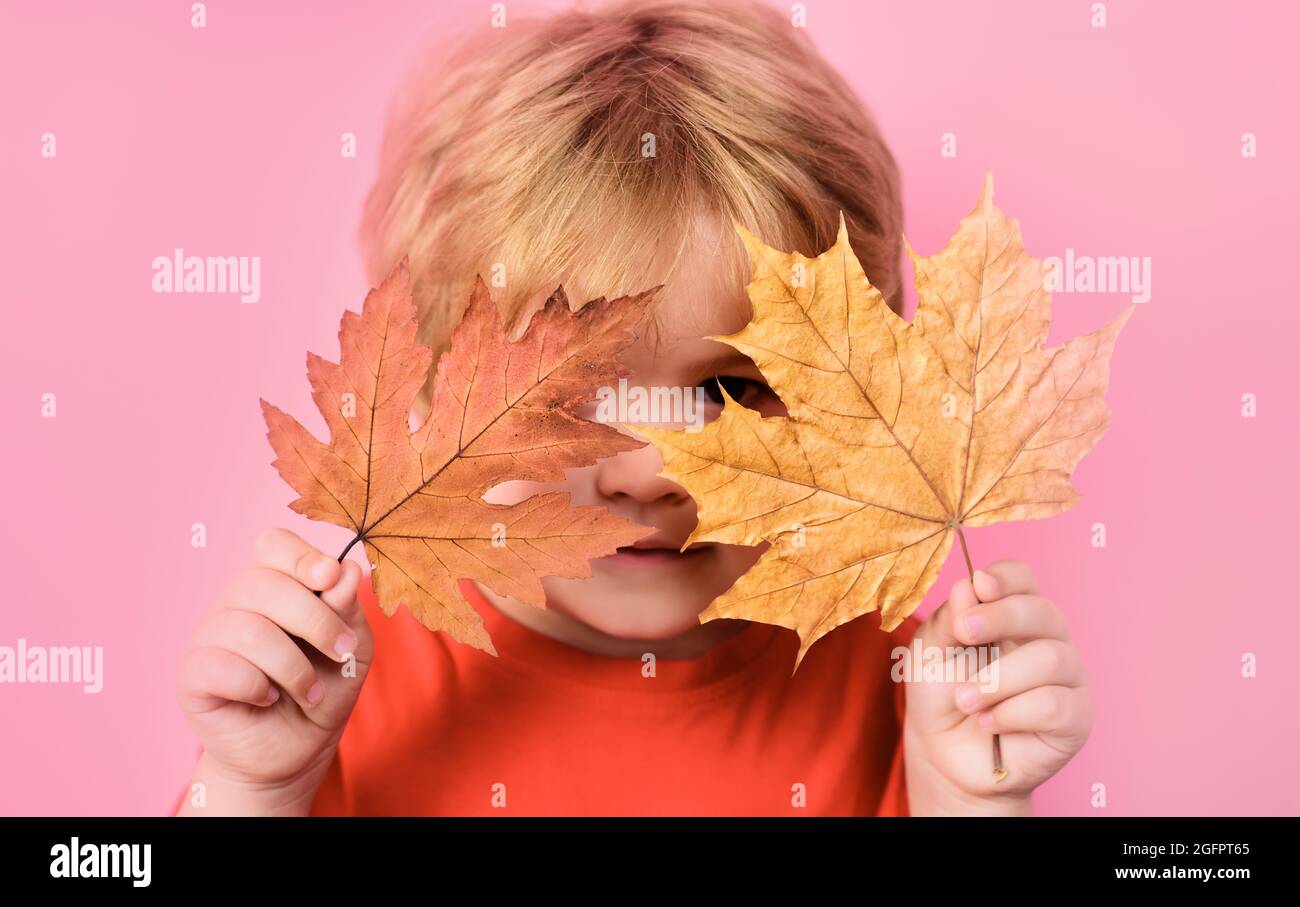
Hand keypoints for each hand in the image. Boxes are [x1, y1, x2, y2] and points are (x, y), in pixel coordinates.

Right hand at [174, 528, 373, 812]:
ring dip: (295, 667)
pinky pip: (224, 666)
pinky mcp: (193, 673)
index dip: (301, 555)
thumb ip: (346, 608)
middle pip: (265, 582)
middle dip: (315, 620)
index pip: (273, 544)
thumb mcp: (350, 646)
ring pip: (250, 630)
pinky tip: (266, 699)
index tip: (331, 577)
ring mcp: (209, 634)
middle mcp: (236, 600)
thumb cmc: (325, 689)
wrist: (297, 750)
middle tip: (341, 652)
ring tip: (311, 691)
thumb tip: (346, 570)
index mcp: (276, 583)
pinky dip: (258, 687)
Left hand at [901, 559, 1091, 813]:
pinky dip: (1011, 712)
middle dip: (999, 618)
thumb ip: (950, 620)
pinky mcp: (1075, 718)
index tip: (979, 585)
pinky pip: (1054, 704)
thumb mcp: (930, 653)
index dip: (1005, 577)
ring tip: (965, 700)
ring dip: (997, 679)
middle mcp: (1047, 639)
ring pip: (1050, 658)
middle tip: (963, 634)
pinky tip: (989, 722)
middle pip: (1043, 611)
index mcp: (1012, 615)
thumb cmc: (940, 695)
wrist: (945, 755)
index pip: (1024, 578)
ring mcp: (1067, 678)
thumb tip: (970, 586)